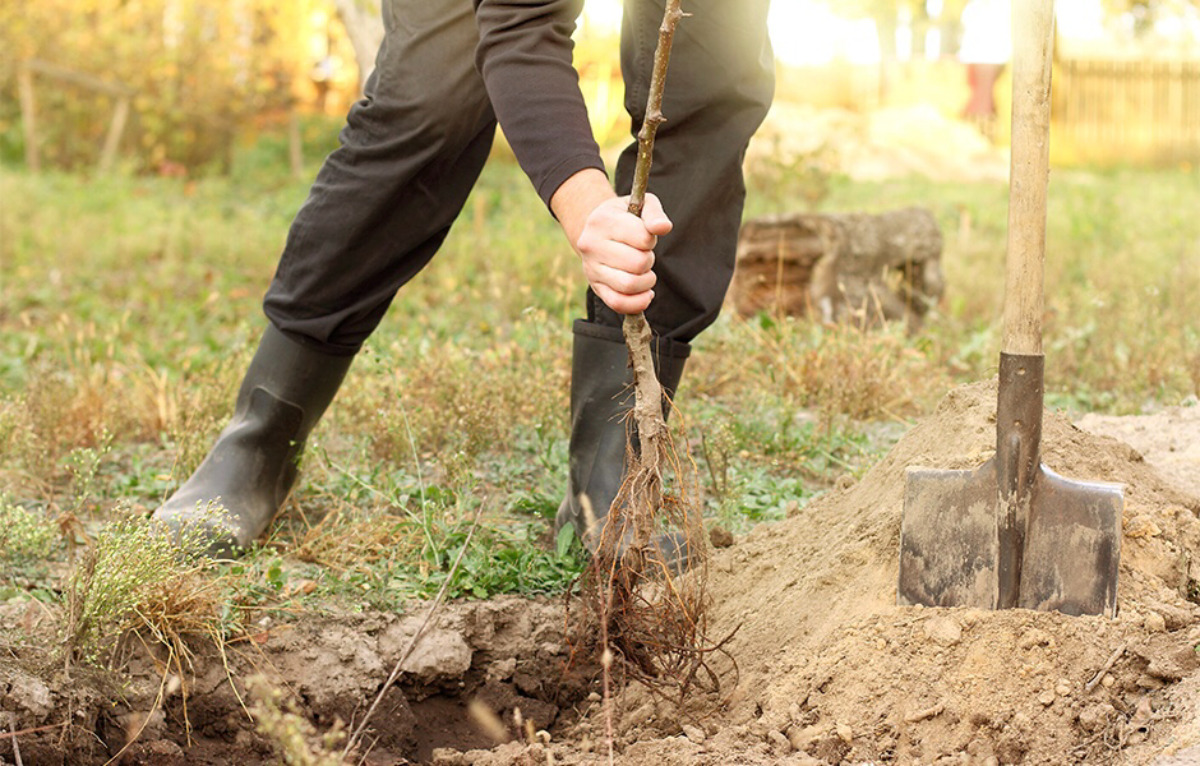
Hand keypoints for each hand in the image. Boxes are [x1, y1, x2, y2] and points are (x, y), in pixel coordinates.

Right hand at [551, 169, 672, 314]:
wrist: (596, 230)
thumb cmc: (624, 216)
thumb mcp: (640, 205)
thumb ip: (655, 214)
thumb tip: (663, 227)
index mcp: (602, 220)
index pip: (642, 238)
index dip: (651, 239)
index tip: (645, 237)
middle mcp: (591, 245)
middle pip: (637, 263)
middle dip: (649, 260)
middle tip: (644, 255)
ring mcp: (591, 269)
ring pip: (629, 285)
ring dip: (646, 282)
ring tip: (645, 273)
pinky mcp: (596, 288)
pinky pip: (618, 303)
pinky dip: (637, 303)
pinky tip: (645, 293)